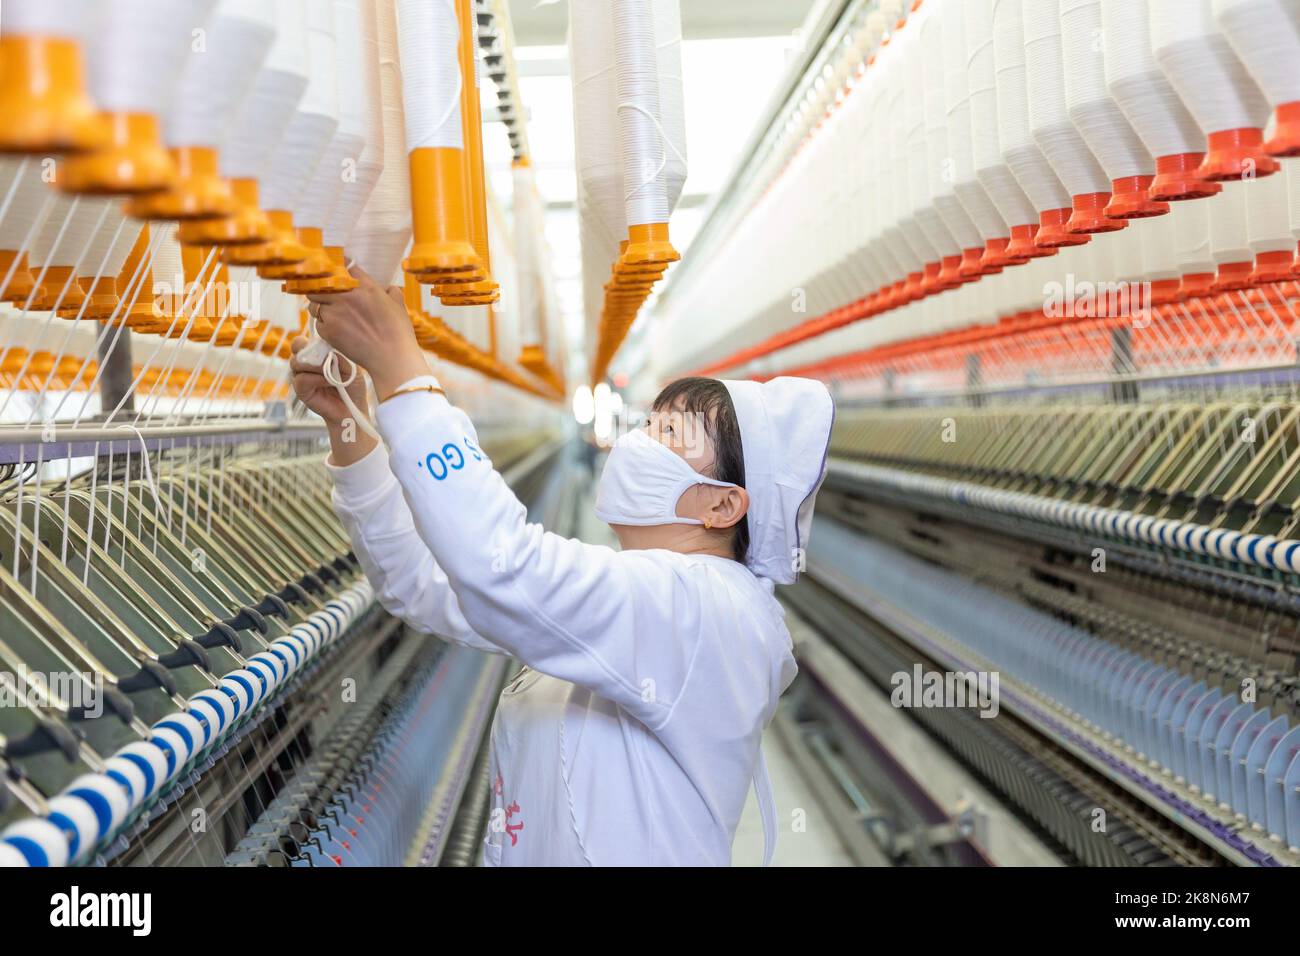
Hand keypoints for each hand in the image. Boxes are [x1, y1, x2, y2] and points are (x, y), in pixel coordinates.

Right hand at [289, 335, 368, 425]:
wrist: (353, 408)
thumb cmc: (352, 385)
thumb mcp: (350, 366)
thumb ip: (337, 356)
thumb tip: (324, 350)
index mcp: (315, 354)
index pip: (302, 340)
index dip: (308, 340)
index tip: (322, 345)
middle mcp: (306, 363)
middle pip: (296, 347)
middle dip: (309, 349)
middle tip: (325, 357)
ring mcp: (301, 376)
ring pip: (296, 362)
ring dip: (315, 365)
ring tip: (331, 372)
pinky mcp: (301, 390)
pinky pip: (300, 379)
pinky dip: (316, 378)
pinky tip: (329, 381)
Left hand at [305, 266, 428, 397]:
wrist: (391, 357)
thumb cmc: (398, 333)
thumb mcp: (399, 306)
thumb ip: (391, 293)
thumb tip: (388, 289)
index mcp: (365, 286)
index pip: (343, 266)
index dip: (338, 269)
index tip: (335, 273)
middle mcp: (346, 295)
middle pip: (320, 284)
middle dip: (321, 290)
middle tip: (327, 298)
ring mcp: (335, 312)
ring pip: (314, 304)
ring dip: (321, 309)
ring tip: (333, 318)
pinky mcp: (329, 330)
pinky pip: (318, 324)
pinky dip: (325, 328)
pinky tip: (337, 333)